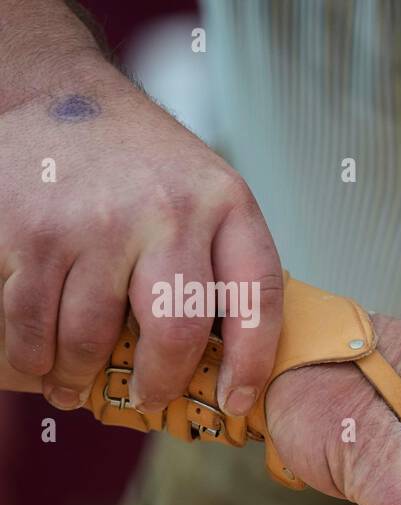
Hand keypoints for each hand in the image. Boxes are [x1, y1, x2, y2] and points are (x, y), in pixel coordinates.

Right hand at [0, 54, 281, 415]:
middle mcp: (169, 213)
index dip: (251, 363)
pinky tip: (41, 364)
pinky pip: (32, 320)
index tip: (236, 401)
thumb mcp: (210, 195)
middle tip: (146, 399)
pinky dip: (33, 356)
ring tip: (74, 389)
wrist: (62, 97)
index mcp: (228, 207)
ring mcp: (99, 223)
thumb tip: (234, 359)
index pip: (258, 300)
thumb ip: (226, 261)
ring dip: (79, 377)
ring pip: (91, 337)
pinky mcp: (35, 231)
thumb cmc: (146, 165)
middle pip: (174, 333)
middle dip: (158, 382)